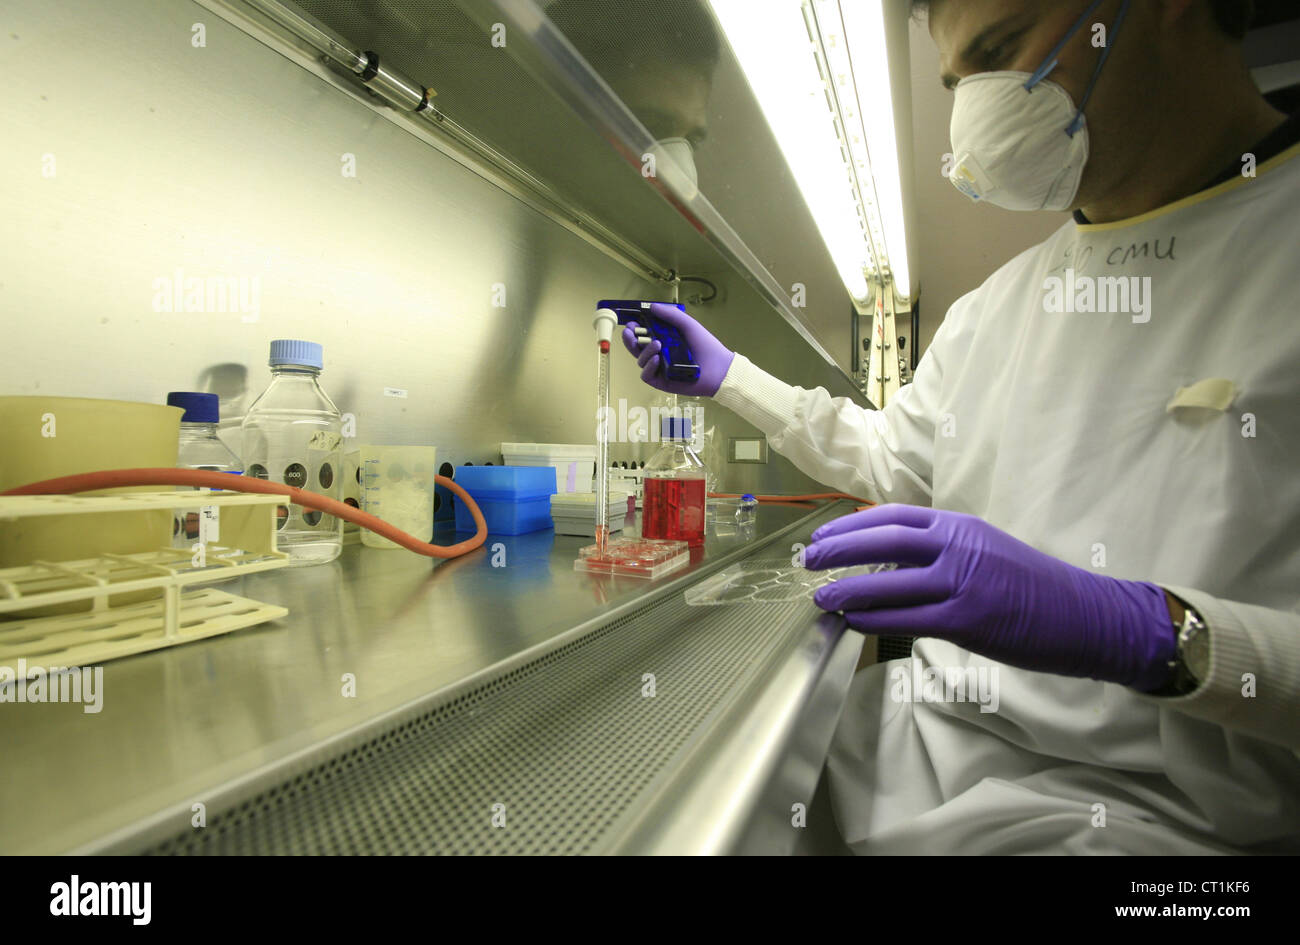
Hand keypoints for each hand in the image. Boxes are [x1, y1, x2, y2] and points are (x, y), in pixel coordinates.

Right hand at [620, 301, 734, 396]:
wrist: (718, 368)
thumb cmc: (706, 346)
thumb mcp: (688, 325)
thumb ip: (671, 315)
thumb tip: (652, 307)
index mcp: (664, 340)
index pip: (643, 334)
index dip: (635, 329)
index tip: (632, 322)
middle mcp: (660, 354)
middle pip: (636, 348)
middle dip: (630, 340)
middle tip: (629, 332)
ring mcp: (660, 368)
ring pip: (641, 360)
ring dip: (644, 351)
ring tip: (657, 344)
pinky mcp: (662, 381)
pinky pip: (646, 375)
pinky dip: (648, 367)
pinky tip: (656, 359)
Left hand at [803, 504, 1177, 690]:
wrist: (1085, 615)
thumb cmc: (1031, 584)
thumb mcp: (985, 546)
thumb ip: (940, 545)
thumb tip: (885, 548)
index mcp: (960, 525)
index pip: (894, 516)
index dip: (851, 525)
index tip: (823, 534)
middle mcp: (958, 547)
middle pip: (883, 540)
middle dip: (839, 549)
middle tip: (809, 560)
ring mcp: (962, 582)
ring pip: (890, 582)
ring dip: (848, 590)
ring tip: (820, 598)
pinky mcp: (967, 620)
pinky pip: (908, 618)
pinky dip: (874, 619)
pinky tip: (853, 622)